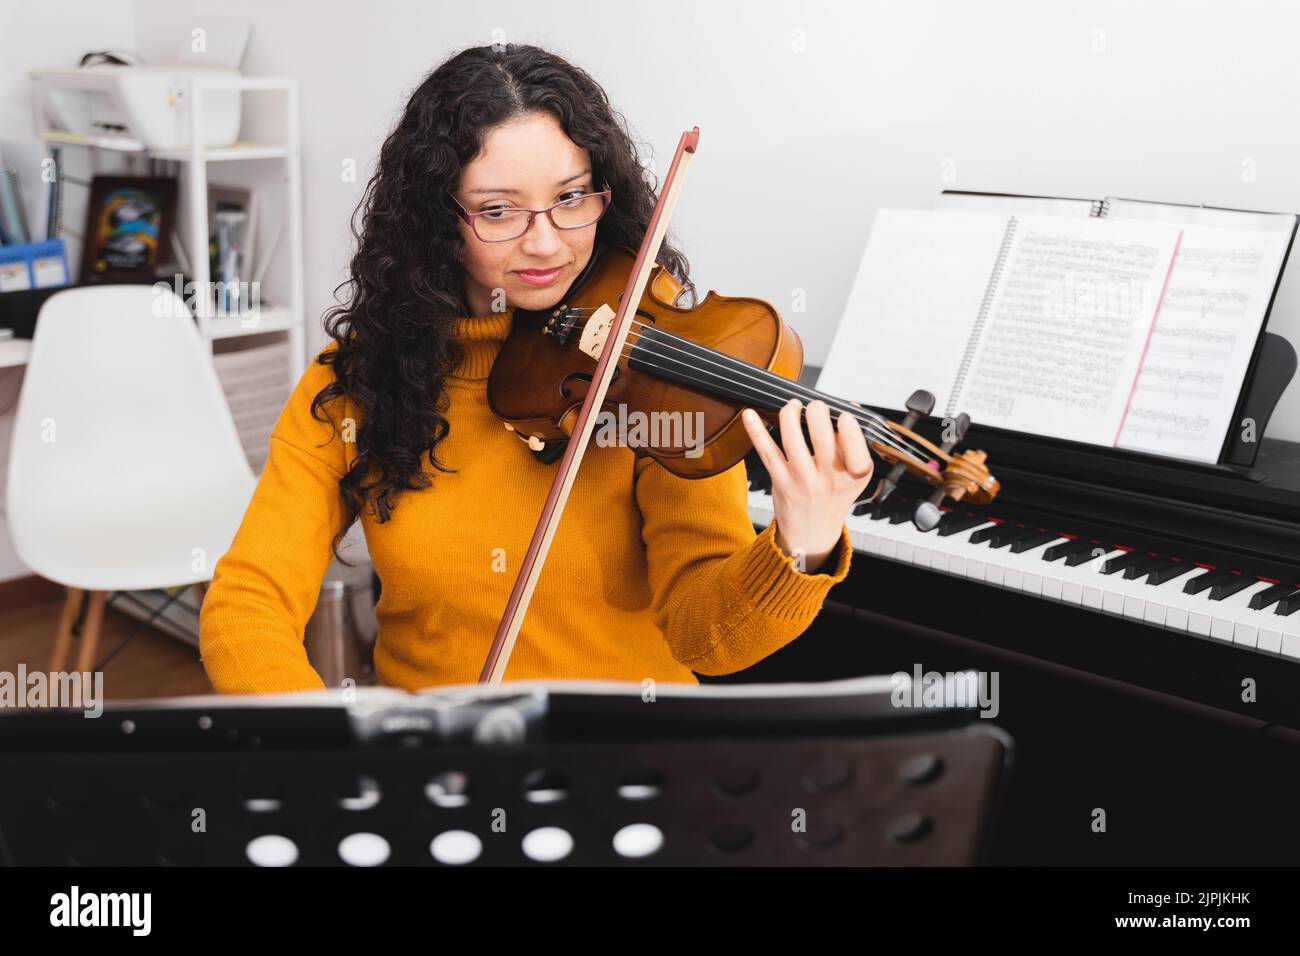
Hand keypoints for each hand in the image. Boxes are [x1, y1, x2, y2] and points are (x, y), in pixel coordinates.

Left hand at [741, 398, 873, 572]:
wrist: (812, 531)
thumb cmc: (833, 495)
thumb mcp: (852, 476)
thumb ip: (852, 443)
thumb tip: (851, 406)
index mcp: (854, 477)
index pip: (857, 452)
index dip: (850, 429)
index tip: (844, 415)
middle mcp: (829, 481)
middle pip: (823, 439)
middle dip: (817, 412)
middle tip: (815, 406)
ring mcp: (803, 482)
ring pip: (793, 442)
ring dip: (790, 416)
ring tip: (793, 406)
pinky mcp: (781, 483)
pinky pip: (767, 453)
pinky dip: (756, 432)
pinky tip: (750, 415)